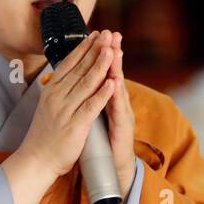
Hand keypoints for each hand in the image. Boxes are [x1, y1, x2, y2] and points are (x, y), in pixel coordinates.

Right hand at [20, 29, 117, 179]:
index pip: (69, 63)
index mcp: (51, 90)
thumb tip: (67, 74)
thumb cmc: (44, 134)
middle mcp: (56, 97)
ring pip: (86, 83)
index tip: (95, 34)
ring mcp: (65, 110)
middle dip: (94, 50)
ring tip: (112, 50)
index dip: (83, 48)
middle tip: (107, 34)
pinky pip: (91, 106)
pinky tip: (112, 82)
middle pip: (79, 69)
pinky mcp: (74, 125)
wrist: (36, 159)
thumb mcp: (48, 106)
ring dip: (100, 65)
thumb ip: (58, 90)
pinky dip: (102, 93)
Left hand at [104, 31, 135, 198]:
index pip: (105, 73)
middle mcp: (117, 104)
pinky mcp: (121, 129)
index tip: (100, 35)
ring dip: (116, 68)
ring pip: (117, 88)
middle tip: (112, 34)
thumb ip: (92, 98)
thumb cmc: (101, 141)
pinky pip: (118, 110)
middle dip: (112, 54)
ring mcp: (121, 116)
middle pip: (113, 75)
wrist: (110, 169)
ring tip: (115, 50)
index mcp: (107, 100)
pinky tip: (115, 83)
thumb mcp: (92, 116)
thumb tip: (82, 82)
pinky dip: (116, 96)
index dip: (103, 55)